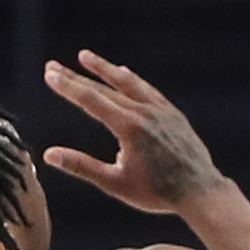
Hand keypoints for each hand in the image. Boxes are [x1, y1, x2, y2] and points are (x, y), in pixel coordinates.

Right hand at [41, 51, 224, 214]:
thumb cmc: (156, 193)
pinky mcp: (172, 113)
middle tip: (53, 66)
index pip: (91, 100)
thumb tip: (48, 154)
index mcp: (128, 127)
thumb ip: (81, 166)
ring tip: (84, 56)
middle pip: (104, 88)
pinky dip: (131, 80)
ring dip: (104, 69)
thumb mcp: (114, 183)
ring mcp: (160, 110)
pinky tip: (122, 73)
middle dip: (76, 77)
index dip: (68, 86)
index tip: (49, 74)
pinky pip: (147, 89)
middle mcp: (144, 112)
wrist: (200, 190)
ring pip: (127, 82)